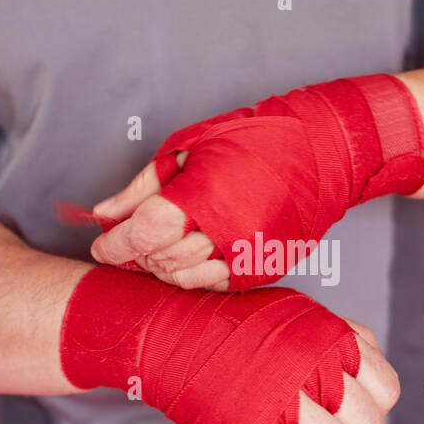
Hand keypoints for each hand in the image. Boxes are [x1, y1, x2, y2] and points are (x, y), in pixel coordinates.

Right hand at [59, 267, 400, 423]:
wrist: (173, 333)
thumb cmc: (237, 326)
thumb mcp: (299, 314)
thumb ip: (341, 338)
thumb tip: (370, 368)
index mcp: (332, 337)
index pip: (387, 390)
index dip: (372, 406)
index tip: (345, 407)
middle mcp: (315, 364)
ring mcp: (284, 397)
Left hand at [90, 75, 423, 289]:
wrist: (321, 151)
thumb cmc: (257, 138)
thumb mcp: (190, 147)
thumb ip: (144, 184)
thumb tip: (105, 211)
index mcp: (205, 196)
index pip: (143, 233)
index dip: (114, 244)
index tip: (101, 245)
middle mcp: (228, 232)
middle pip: (161, 259)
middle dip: (137, 254)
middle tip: (127, 241)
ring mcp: (249, 255)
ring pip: (186, 279)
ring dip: (163, 267)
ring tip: (160, 246)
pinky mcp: (263, 268)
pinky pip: (214, 284)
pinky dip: (193, 274)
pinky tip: (190, 253)